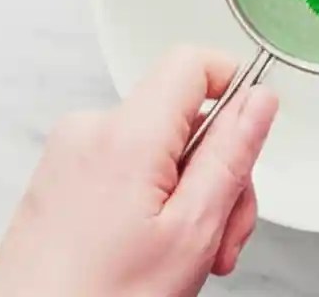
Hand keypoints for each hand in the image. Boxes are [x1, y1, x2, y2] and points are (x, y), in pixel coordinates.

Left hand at [0, 47, 278, 296]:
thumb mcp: (191, 232)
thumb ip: (230, 156)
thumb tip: (259, 101)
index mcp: (126, 134)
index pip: (192, 61)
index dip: (233, 89)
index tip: (248, 138)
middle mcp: (90, 131)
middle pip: (182, 116)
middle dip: (215, 171)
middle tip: (219, 236)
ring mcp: (69, 155)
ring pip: (158, 149)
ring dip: (186, 197)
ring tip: (184, 257)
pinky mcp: (59, 179)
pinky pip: (126, 169)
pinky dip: (151, 204)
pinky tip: (151, 252)